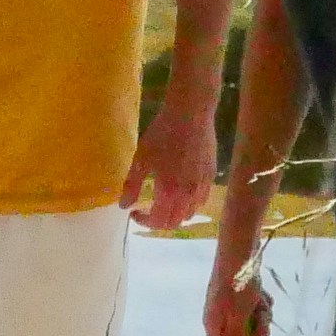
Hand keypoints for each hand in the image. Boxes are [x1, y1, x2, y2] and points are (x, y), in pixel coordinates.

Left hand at [123, 93, 216, 230]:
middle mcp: (188, 194)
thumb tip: (124, 205)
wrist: (191, 113)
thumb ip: (132, 185)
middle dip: (159, 222)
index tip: (134, 212)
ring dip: (175, 214)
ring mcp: (203, 185)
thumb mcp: (141, 158)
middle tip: (148, 210)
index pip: (158, 221)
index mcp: (169, 191)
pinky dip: (189, 203)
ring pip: (190, 213)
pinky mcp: (211, 175)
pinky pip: (201, 199)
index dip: (144, 222)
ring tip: (164, 202)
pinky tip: (181, 191)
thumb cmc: (162, 133)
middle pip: (175, 222)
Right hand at [206, 238, 271, 335]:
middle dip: (257, 332)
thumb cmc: (238, 283)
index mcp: (213, 326)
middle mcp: (219, 318)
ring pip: (251, 325)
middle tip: (263, 318)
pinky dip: (262, 303)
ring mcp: (230, 306)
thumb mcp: (237, 315)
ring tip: (261, 300)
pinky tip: (262, 292)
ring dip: (262, 316)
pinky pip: (256, 309)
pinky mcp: (241, 295)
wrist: (240, 248)